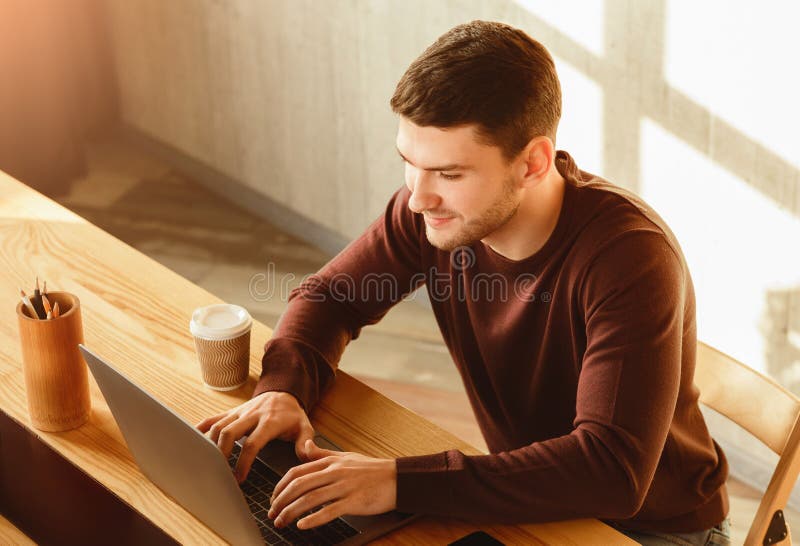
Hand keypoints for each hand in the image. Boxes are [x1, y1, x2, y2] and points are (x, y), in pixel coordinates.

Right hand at [196, 391, 314, 482]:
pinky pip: (213, 418)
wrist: (284, 391)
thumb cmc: (293, 415)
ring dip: (210, 444)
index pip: (252, 443)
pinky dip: (201, 428)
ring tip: (209, 464)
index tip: (239, 479)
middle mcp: (251, 415)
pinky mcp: (232, 411)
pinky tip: (192, 441)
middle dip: (221, 453)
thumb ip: (307, 443)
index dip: (244, 462)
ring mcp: (239, 412)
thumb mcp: (306, 427)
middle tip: (219, 473)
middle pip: (229, 432)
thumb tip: (307, 455)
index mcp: (269, 422)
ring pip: (218, 425)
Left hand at [268, 439, 396, 529]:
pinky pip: (330, 510)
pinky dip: (313, 519)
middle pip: (300, 485)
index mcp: (331, 462)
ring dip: (292, 512)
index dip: (281, 486)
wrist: (397, 478)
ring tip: (281, 522)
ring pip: (311, 498)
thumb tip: (304, 447)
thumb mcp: (345, 457)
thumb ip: (322, 455)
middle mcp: (335, 472)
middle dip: (281, 501)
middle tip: (272, 514)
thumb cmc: (371, 469)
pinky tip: (302, 526)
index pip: (297, 472)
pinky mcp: (355, 501)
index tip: (273, 498)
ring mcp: (344, 487)